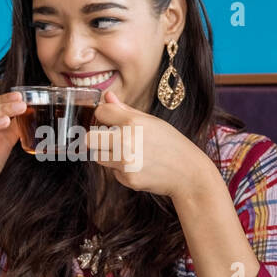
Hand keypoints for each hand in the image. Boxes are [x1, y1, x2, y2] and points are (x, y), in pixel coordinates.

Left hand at [86, 90, 209, 198]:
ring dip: (108, 155)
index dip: (104, 116)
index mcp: (132, 122)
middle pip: (89, 138)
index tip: (109, 120)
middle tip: (109, 140)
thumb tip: (106, 96)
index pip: (100, 113)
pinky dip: (121, 170)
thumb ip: (125, 110)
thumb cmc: (171, 143)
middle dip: (96, 138)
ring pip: (98, 157)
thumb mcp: (151, 122)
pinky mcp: (128, 179)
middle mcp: (126, 141)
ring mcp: (126, 162)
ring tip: (129, 154)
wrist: (188, 172)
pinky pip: (113, 172)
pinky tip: (139, 167)